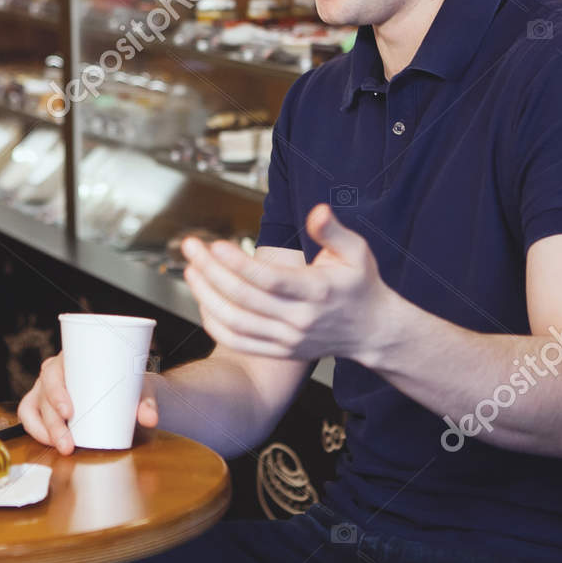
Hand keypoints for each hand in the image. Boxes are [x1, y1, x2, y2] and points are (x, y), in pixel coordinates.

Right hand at [17, 350, 158, 455]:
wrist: (129, 387)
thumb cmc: (128, 381)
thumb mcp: (139, 388)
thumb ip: (146, 402)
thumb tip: (150, 419)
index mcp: (71, 357)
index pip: (53, 371)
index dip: (55, 392)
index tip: (69, 412)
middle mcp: (54, 371)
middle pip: (43, 395)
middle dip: (52, 423)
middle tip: (68, 443)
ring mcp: (46, 388)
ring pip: (33, 408)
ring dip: (43, 431)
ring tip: (63, 447)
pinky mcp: (45, 404)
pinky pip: (30, 416)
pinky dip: (36, 431)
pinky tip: (50, 443)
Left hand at [180, 203, 391, 362]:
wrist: (372, 331)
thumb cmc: (360, 284)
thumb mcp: (357, 251)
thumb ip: (333, 231)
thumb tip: (317, 211)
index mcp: (317, 291)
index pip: (270, 280)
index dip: (238, 264)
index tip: (215, 244)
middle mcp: (300, 319)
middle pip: (245, 298)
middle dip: (211, 271)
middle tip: (191, 247)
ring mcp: (288, 339)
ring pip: (235, 322)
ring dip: (206, 295)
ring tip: (190, 270)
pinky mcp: (279, 351)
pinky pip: (238, 341)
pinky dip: (215, 323)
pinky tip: (203, 300)